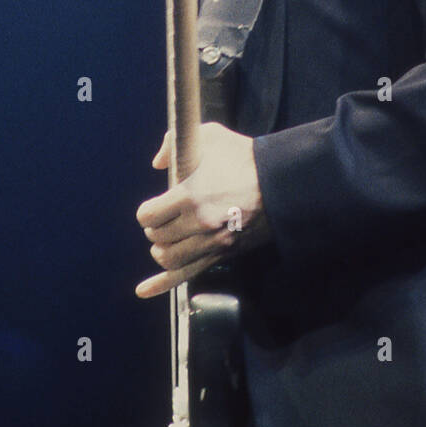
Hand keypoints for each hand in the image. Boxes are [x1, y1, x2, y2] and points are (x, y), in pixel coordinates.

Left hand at [134, 122, 267, 298]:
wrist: (282, 182)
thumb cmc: (245, 158)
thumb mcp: (210, 136)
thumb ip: (174, 142)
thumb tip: (158, 163)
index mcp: (190, 196)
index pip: (148, 216)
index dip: (147, 212)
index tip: (154, 207)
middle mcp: (198, 223)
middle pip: (157, 238)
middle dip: (156, 230)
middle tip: (163, 220)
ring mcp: (212, 242)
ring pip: (169, 259)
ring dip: (162, 251)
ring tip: (166, 241)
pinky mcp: (223, 253)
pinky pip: (187, 275)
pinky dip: (161, 285)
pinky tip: (143, 290)